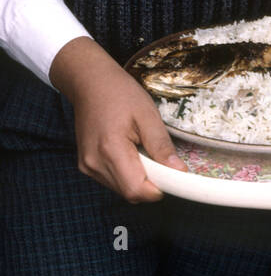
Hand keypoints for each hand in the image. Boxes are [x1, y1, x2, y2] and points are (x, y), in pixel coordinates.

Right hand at [50, 37, 187, 202]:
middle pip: (130, 193)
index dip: (158, 188)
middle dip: (151, 183)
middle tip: (160, 159)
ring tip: (143, 150)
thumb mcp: (147, 114)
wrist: (90, 82)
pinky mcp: (86, 165)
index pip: (136, 190)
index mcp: (110, 150)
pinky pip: (112, 180)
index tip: (172, 175)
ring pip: (121, 189)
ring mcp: (87, 166)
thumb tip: (179, 171)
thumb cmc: (120, 93)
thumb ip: (161, 146)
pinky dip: (127, 173)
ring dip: (139, 178)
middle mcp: (94, 163)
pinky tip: (130, 152)